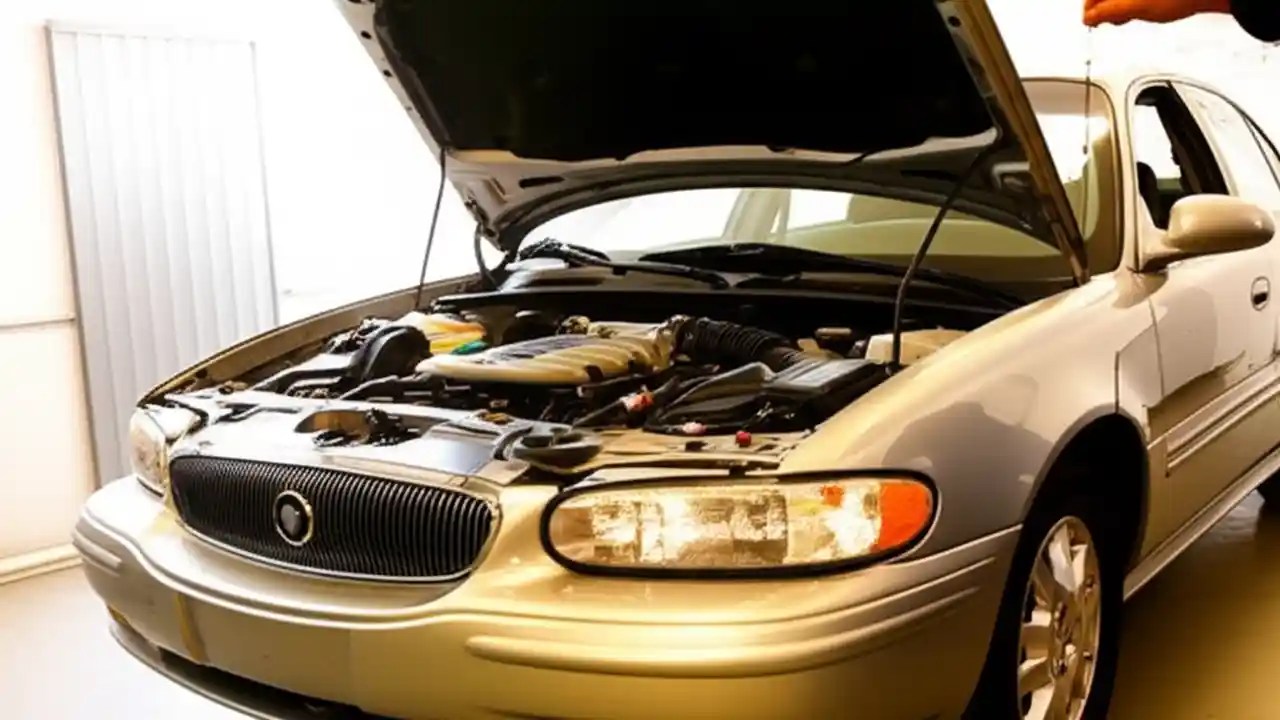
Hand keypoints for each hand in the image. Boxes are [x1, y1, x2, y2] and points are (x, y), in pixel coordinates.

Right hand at [1084, 0, 1230, 26]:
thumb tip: (1090, 18)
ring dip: (1121, 4)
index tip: (1089, 21)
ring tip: (1127, 17)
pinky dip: (1137, 1)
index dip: (1089, 8)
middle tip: (1107, 20)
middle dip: (1106, 5)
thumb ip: (1106, 13)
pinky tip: (1144, 9)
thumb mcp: (1133, 8)